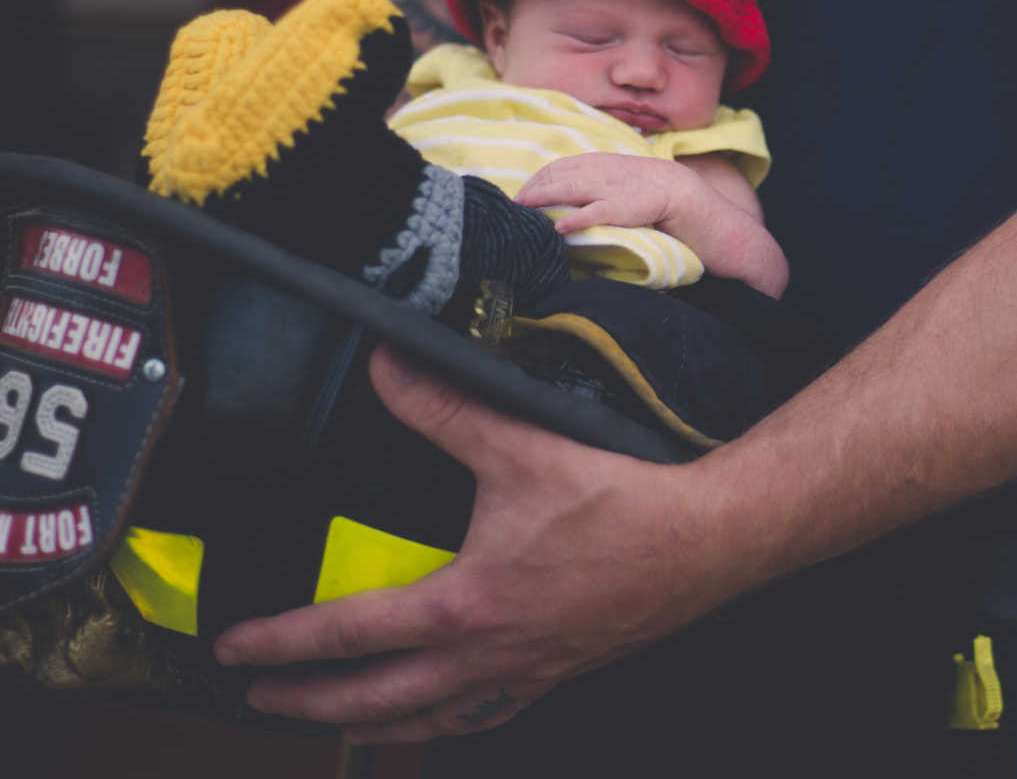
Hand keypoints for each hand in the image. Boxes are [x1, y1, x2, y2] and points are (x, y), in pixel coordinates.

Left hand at [211, 346, 740, 742]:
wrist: (708, 541)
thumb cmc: (623, 503)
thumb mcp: (523, 444)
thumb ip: (446, 405)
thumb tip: (385, 365)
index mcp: (467, 607)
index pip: (351, 636)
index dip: (282, 643)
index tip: (234, 648)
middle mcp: (488, 656)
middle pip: (376, 704)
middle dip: (308, 706)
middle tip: (259, 701)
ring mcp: (527, 673)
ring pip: (431, 722)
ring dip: (374, 724)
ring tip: (342, 721)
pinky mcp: (561, 671)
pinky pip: (487, 716)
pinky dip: (448, 721)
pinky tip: (448, 709)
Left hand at [517, 153, 692, 236]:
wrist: (670, 187)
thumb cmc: (635, 182)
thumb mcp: (607, 170)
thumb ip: (584, 174)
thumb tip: (556, 184)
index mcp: (591, 162)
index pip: (554, 168)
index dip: (533, 182)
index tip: (520, 195)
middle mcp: (594, 172)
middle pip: (554, 178)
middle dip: (531, 191)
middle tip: (514, 206)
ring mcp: (605, 190)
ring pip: (567, 191)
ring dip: (542, 199)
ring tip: (525, 210)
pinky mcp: (618, 208)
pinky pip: (592, 213)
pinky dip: (575, 219)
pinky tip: (560, 228)